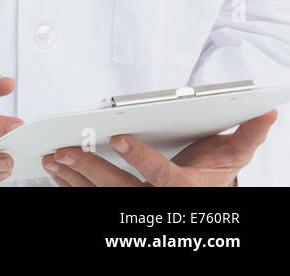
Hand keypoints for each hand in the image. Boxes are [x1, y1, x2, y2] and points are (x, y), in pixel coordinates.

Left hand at [42, 109, 276, 186]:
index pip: (160, 175)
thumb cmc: (212, 174)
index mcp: (184, 188)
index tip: (118, 138)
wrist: (205, 197)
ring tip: (53, 159)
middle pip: (121, 188)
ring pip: (101, 196)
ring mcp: (137, 207)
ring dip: (74, 178)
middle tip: (66, 150)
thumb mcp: (233, 156)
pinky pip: (92, 200)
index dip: (139, 158)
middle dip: (91, 169)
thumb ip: (248, 134)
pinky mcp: (121, 205)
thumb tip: (266, 112)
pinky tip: (56, 173)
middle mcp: (158, 201)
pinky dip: (72, 187)